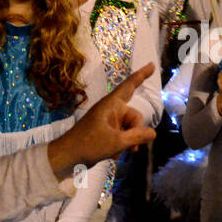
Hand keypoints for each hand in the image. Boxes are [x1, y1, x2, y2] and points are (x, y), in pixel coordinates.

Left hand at [47, 63, 156, 178]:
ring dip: (129, 141)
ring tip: (119, 152)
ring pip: (130, 128)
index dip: (141, 75)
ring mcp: (109, 121)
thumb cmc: (89, 144)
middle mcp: (111, 110)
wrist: (68, 157)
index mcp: (111, 104)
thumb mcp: (117, 141)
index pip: (129, 86)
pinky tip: (114, 154)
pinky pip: (122, 134)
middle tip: (131, 147)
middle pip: (134, 115)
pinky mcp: (106, 131)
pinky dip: (122, 144)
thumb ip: (137, 136)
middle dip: (136, 131)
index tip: (152, 65)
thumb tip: (153, 132)